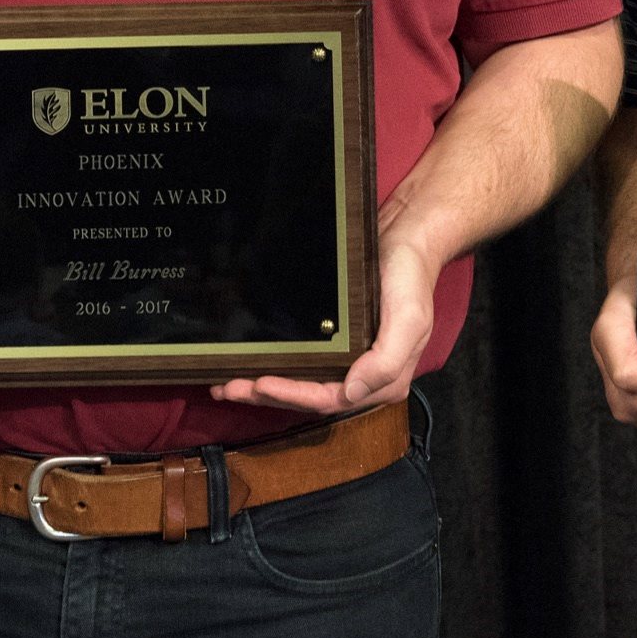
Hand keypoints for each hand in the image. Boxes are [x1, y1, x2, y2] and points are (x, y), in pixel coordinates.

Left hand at [211, 238, 439, 414]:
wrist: (406, 238)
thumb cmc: (409, 278)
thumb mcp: (408, 319)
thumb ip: (386, 361)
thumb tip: (352, 392)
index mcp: (383, 380)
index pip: (330, 399)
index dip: (292, 396)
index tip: (259, 384)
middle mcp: (364, 377)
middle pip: (309, 396)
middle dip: (267, 395)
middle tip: (228, 387)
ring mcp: (349, 360)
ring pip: (301, 382)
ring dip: (264, 387)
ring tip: (227, 384)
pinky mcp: (336, 342)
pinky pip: (304, 361)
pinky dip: (276, 366)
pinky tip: (252, 363)